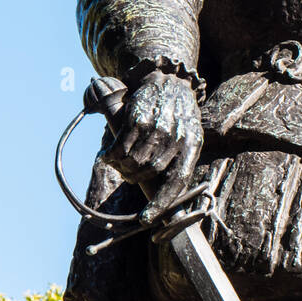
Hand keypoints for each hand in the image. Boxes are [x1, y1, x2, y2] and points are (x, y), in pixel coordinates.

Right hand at [102, 69, 203, 222]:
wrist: (170, 81)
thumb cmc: (181, 115)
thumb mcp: (191, 135)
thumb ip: (182, 159)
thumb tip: (169, 195)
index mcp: (192, 145)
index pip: (177, 181)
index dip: (161, 203)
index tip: (146, 219)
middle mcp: (176, 137)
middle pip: (150, 172)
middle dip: (135, 178)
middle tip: (128, 175)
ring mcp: (156, 128)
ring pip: (133, 161)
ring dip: (122, 167)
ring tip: (119, 163)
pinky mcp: (138, 119)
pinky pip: (121, 146)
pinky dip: (112, 154)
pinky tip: (109, 154)